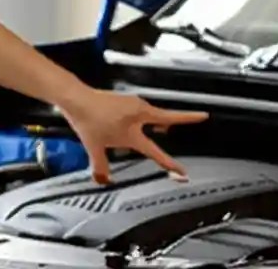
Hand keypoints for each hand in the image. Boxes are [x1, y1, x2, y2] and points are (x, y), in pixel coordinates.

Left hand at [59, 88, 208, 183]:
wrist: (76, 97)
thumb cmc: (87, 118)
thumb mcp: (93, 147)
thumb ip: (100, 166)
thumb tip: (103, 179)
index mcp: (134, 132)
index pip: (156, 152)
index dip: (171, 164)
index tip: (183, 172)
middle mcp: (138, 114)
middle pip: (167, 119)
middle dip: (184, 118)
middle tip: (200, 116)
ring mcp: (133, 104)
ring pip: (154, 113)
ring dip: (162, 119)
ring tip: (169, 126)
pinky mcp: (126, 99)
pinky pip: (144, 109)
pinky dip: (147, 116)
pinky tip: (140, 122)